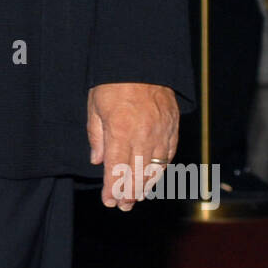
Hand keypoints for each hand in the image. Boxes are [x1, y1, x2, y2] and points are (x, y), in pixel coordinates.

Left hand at [87, 82, 178, 209]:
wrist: (142, 60)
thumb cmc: (114, 82)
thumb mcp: (95, 106)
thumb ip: (96, 136)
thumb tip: (97, 161)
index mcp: (120, 130)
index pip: (116, 168)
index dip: (113, 189)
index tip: (109, 201)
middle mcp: (143, 134)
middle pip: (137, 173)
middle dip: (129, 193)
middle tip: (123, 206)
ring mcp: (160, 131)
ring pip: (155, 167)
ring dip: (146, 186)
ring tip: (137, 197)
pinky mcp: (173, 126)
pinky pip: (168, 154)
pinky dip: (160, 169)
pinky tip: (153, 177)